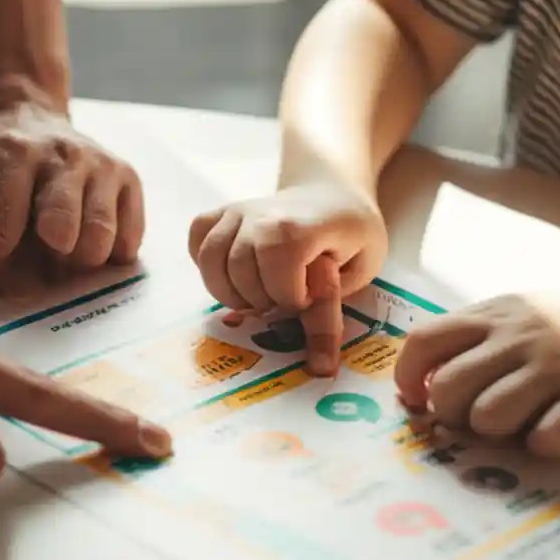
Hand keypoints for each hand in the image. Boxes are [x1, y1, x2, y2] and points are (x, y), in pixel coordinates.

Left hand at [0, 101, 144, 297]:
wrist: (17, 111)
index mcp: (7, 154)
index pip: (2, 232)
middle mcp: (62, 155)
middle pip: (63, 235)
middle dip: (40, 265)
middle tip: (25, 254)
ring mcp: (101, 166)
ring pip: (100, 241)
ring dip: (74, 263)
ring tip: (53, 249)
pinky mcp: (128, 180)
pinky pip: (128, 243)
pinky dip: (104, 257)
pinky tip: (79, 241)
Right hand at [188, 183, 387, 375]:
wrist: (331, 191)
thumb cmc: (351, 232)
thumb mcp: (361, 268)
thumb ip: (332, 311)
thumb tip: (318, 367)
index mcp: (299, 224)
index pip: (277, 267)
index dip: (289, 297)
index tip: (305, 301)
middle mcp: (260, 212)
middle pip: (240, 271)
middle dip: (263, 300)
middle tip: (285, 302)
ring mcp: (236, 211)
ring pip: (212, 262)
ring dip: (233, 293)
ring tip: (259, 297)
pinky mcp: (218, 215)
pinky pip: (198, 245)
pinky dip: (210, 270)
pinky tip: (235, 278)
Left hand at [394, 292, 559, 456]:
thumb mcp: (524, 315)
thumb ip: (477, 338)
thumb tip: (423, 383)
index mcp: (496, 313)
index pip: (423, 341)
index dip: (408, 377)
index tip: (416, 399)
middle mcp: (519, 337)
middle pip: (447, 389)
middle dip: (452, 416)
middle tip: (475, 419)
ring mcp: (554, 366)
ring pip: (486, 418)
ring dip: (496, 433)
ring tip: (521, 423)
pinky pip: (542, 440)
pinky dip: (544, 446)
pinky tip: (558, 432)